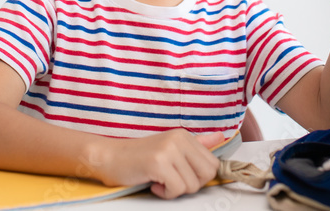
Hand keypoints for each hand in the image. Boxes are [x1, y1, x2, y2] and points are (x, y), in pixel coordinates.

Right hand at [94, 129, 223, 199]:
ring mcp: (168, 150)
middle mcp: (179, 139)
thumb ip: (196, 144)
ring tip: (160, 180)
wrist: (110, 158)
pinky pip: (177, 189)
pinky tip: (153, 184)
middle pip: (207, 174)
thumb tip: (220, 137)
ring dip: (175, 190)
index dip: (199, 177)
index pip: (213, 163)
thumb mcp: (170, 148)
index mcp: (184, 135)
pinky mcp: (158, 163)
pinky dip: (165, 193)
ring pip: (192, 185)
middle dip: (191, 185)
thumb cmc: (139, 157)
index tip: (182, 176)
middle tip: (172, 180)